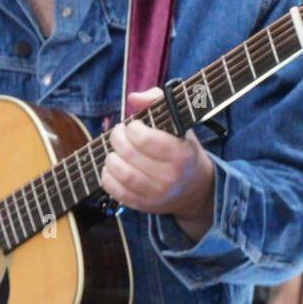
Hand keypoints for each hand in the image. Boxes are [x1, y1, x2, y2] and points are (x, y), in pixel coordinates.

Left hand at [101, 87, 214, 241]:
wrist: (195, 190)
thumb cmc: (183, 150)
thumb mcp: (179, 124)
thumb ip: (157, 101)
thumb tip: (133, 98)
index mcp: (180, 154)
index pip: (145, 139)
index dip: (132, 128)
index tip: (133, 125)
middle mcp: (169, 176)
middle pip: (129, 154)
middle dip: (117, 138)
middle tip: (119, 134)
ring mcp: (155, 193)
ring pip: (121, 173)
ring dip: (111, 157)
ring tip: (115, 151)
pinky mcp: (143, 205)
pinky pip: (116, 190)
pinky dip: (108, 176)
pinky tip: (112, 167)